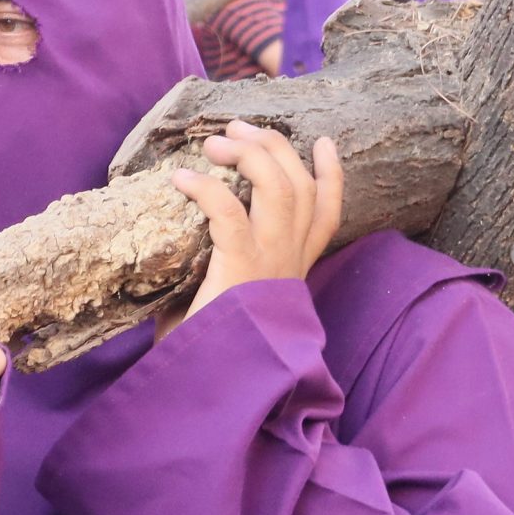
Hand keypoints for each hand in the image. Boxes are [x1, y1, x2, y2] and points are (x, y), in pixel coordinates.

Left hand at [163, 122, 342, 332]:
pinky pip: (229, 212)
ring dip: (248, 155)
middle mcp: (290, 260)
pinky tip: (181, 179)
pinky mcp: (242, 267)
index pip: (328, 215)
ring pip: (279, 187)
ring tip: (216, 142)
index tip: (324, 143)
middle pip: (300, 185)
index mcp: (293, 269)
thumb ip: (221, 274)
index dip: (332, 175)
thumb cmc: (213, 350)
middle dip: (273, 146)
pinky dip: (207, 188)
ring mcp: (271, 261)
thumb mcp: (229, 303)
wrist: (219, 386)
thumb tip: (180, 250)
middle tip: (238, 128)